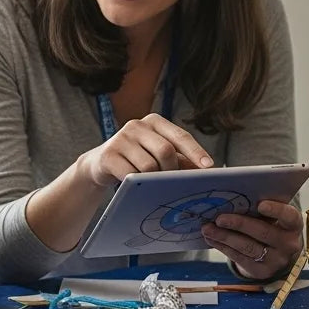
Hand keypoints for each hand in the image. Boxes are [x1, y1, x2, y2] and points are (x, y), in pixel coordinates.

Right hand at [77, 114, 212, 187]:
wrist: (100, 164)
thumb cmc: (137, 159)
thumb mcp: (158, 155)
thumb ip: (180, 159)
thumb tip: (206, 171)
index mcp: (154, 122)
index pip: (180, 136)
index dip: (196, 151)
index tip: (208, 166)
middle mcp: (137, 125)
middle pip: (165, 150)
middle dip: (172, 170)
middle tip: (174, 184)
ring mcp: (121, 138)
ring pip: (148, 165)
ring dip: (154, 180)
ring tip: (152, 185)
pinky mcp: (108, 154)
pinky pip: (130, 174)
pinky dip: (137, 183)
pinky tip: (136, 186)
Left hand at [203, 200, 303, 280]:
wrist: (277, 254)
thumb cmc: (272, 226)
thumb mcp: (274, 217)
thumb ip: (262, 208)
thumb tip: (232, 198)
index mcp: (294, 225)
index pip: (289, 216)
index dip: (276, 211)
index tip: (260, 204)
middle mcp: (289, 244)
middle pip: (263, 233)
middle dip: (239, 224)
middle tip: (219, 218)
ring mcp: (276, 261)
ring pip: (248, 247)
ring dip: (224, 237)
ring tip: (208, 229)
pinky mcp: (261, 271)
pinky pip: (240, 258)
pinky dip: (223, 247)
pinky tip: (212, 239)